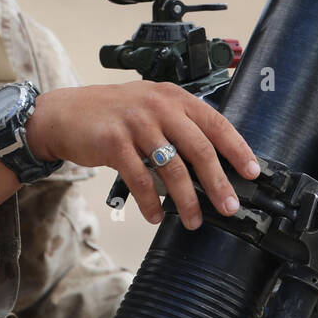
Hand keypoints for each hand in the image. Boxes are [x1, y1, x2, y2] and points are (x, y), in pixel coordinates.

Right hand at [23, 80, 260, 228]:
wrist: (64, 114)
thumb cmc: (111, 114)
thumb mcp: (150, 107)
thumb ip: (178, 124)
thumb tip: (212, 162)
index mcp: (173, 97)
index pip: (216, 123)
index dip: (237, 149)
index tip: (252, 173)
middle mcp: (158, 105)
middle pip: (199, 148)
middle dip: (218, 183)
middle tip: (230, 207)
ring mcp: (135, 122)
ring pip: (172, 167)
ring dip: (187, 200)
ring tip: (193, 220)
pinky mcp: (113, 141)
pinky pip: (140, 178)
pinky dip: (151, 202)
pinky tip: (156, 215)